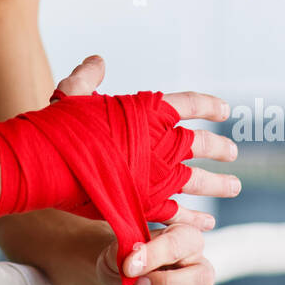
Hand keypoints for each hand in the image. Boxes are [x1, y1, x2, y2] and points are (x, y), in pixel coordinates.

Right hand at [53, 54, 241, 231]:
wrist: (50, 162)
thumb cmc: (60, 126)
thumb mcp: (73, 93)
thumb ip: (88, 78)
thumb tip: (97, 61)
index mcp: (146, 111)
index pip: (187, 103)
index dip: (208, 105)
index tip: (224, 110)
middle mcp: (158, 142)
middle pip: (199, 143)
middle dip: (219, 147)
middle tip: (232, 152)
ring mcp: (156, 175)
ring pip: (197, 179)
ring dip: (218, 183)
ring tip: (235, 186)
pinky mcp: (146, 203)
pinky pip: (178, 212)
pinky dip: (193, 218)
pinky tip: (207, 223)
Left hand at [96, 222, 215, 284]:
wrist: (121, 279)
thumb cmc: (127, 259)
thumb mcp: (120, 249)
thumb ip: (124, 248)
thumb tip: (133, 254)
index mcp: (185, 236)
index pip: (179, 242)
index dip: (154, 255)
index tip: (128, 267)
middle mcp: (199, 262)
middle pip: (202, 277)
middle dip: (166, 283)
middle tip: (138, 284)